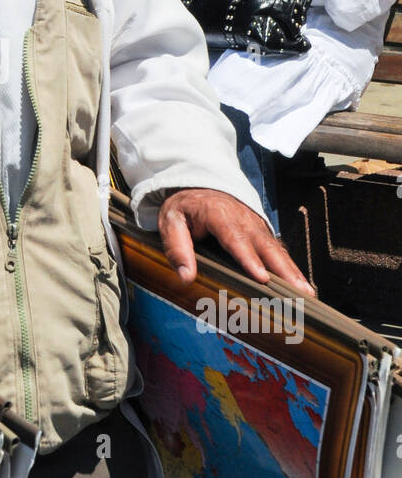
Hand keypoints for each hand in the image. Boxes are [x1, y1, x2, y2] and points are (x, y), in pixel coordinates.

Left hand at [158, 188, 314, 294]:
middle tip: (298, 292)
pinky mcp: (261, 232)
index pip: (235, 238)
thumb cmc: (184, 207)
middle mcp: (243, 218)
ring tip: (308, 294)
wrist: (198, 184)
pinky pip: (278, 251)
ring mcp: (256, 224)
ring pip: (276, 249)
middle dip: (283, 269)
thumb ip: (177, 248)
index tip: (261, 277)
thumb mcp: (170, 222)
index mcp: (219, 214)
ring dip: (293, 271)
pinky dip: (291, 268)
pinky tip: (302, 286)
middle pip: (265, 245)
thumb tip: (186, 277)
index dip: (249, 258)